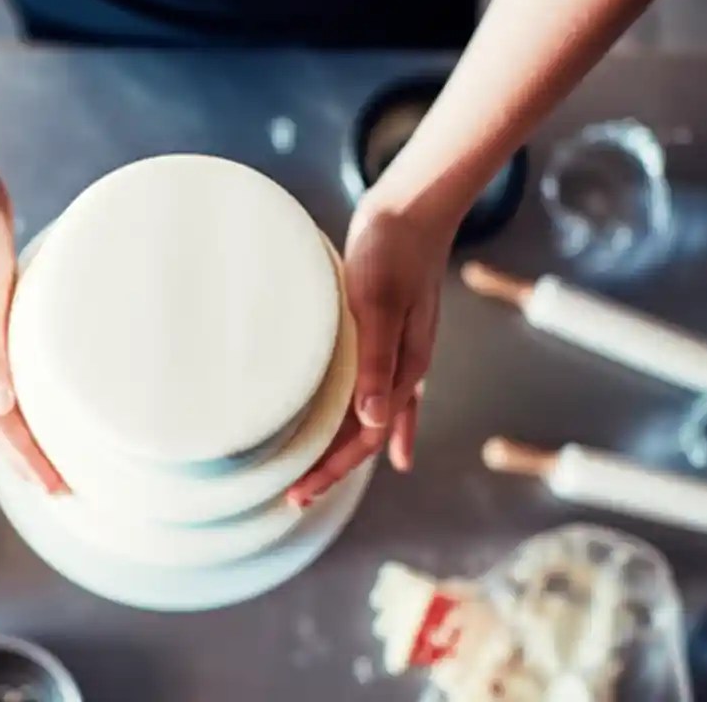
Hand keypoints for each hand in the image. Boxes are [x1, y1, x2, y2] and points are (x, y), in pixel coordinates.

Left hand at [287, 200, 451, 505]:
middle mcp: (404, 371)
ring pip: (370, 418)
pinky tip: (386, 439)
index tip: (298, 494)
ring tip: (318, 478)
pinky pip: (382, 391)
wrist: (413, 208)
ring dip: (345, 448)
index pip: (366, 439)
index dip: (332, 469)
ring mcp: (398, 355)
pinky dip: (381, 420)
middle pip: (366, 436)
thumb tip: (373, 422)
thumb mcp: (377, 304)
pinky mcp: (387, 337)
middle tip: (293, 497)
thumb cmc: (392, 250)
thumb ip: (376, 362)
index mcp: (403, 370)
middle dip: (332, 467)